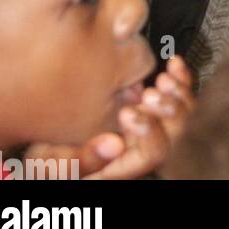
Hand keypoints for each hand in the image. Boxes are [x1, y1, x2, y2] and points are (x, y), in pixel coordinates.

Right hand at [24, 57, 193, 180]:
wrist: (44, 136)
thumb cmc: (46, 159)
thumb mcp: (52, 164)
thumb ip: (80, 160)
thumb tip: (114, 145)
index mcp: (123, 166)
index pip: (153, 154)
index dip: (149, 132)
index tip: (127, 113)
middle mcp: (142, 150)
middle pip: (176, 135)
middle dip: (169, 111)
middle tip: (150, 93)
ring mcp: (150, 129)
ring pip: (183, 114)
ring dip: (178, 93)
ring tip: (162, 78)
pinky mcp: (151, 109)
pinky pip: (180, 95)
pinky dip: (182, 77)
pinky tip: (174, 63)